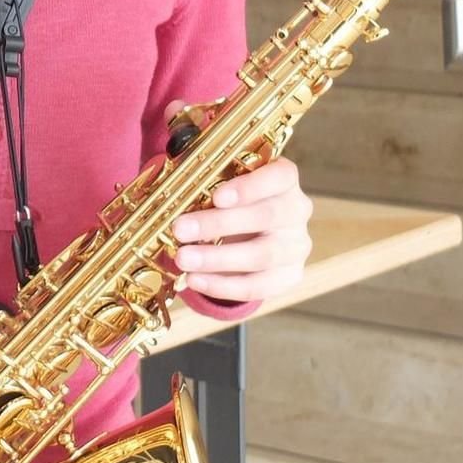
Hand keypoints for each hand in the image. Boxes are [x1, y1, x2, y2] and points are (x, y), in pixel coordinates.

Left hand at [171, 157, 313, 300]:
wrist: (247, 230)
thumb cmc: (228, 198)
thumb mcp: (219, 183)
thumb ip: (203, 183)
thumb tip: (166, 190)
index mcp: (283, 179)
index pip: (280, 176)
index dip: (250, 187)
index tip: (217, 197)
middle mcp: (296, 210)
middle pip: (265, 217)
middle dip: (219, 224)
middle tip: (180, 229)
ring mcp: (296, 245)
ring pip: (262, 255)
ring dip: (217, 259)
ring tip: (183, 259)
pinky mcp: (289, 275)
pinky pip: (259, 285)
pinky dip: (224, 285)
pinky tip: (195, 280)